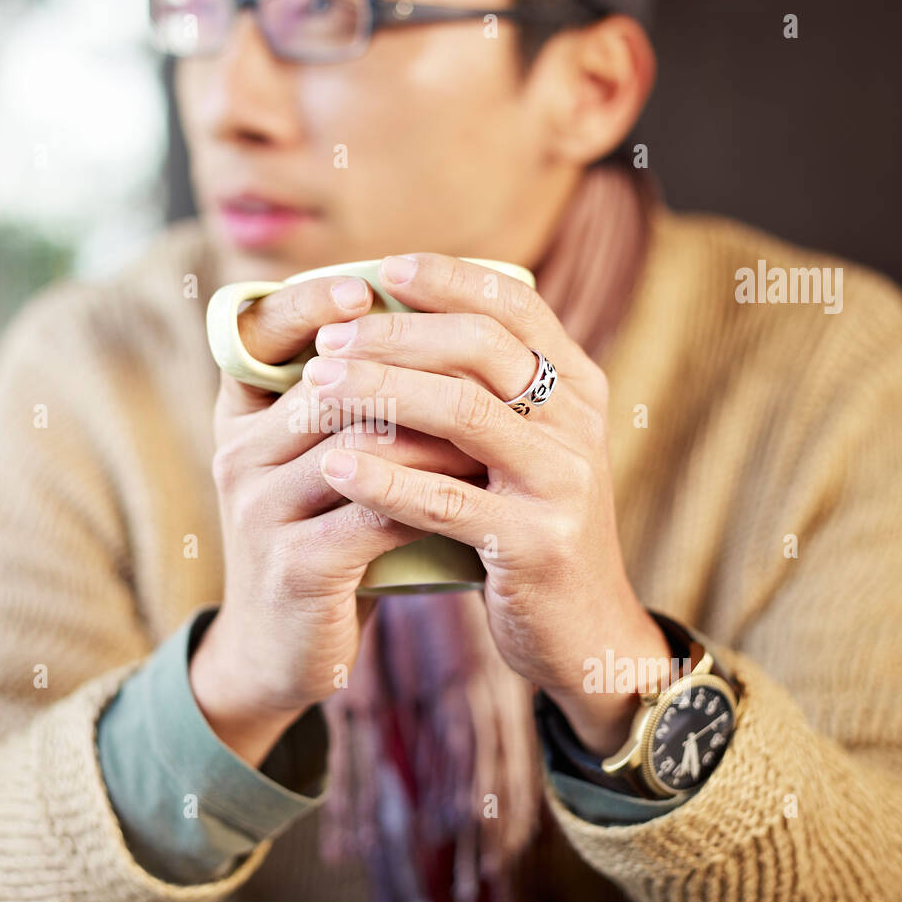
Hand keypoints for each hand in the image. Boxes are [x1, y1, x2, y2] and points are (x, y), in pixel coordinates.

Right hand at [193, 270, 483, 766]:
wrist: (283, 647)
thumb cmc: (320, 534)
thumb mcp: (320, 461)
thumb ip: (350, 402)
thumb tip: (429, 321)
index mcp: (238, 418)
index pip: (257, 333)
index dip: (309, 301)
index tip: (370, 285)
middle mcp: (236, 455)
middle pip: (328, 381)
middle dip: (410, 364)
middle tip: (483, 355)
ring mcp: (258, 511)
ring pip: (359, 442)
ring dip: (436, 428)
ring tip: (498, 416)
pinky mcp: (293, 566)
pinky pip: (374, 512)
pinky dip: (432, 493)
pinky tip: (476, 485)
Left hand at [308, 252, 669, 756]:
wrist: (585, 631)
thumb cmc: (531, 527)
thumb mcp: (528, 450)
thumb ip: (489, 393)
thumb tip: (401, 325)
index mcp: (578, 388)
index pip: (516, 305)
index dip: (449, 279)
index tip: (384, 270)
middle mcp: (579, 424)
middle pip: (482, 347)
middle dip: (395, 334)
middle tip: (328, 340)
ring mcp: (562, 483)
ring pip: (462, 412)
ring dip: (380, 392)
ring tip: (316, 388)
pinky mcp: (536, 543)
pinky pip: (446, 499)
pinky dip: (384, 479)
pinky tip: (334, 465)